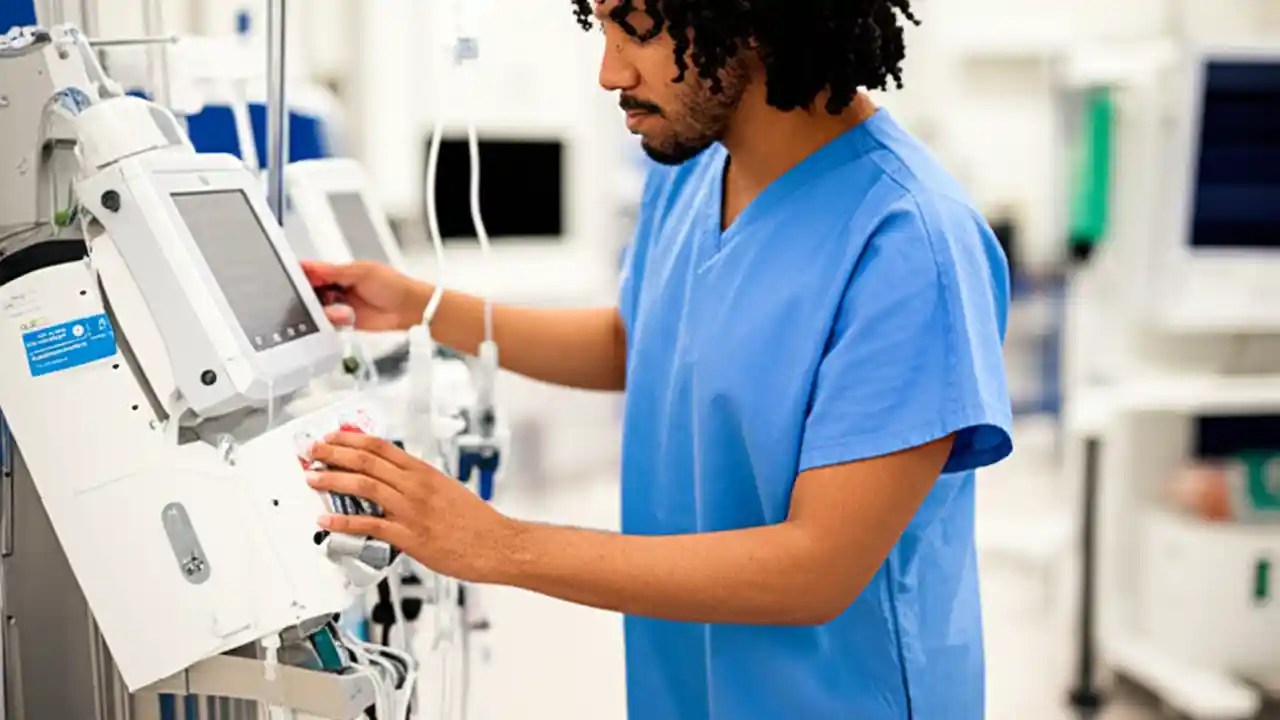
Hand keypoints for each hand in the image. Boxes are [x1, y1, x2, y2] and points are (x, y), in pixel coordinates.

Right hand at [301, 260, 430, 331]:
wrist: (410, 309)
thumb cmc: (392, 285)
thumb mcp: (362, 273)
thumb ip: (334, 272)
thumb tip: (310, 266)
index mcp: (340, 272)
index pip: (314, 272)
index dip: (301, 276)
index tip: (290, 280)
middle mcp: (338, 289)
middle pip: (312, 293)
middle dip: (307, 297)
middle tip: (308, 301)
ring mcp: (341, 306)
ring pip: (318, 309)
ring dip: (322, 311)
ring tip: (339, 310)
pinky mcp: (345, 322)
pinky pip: (329, 323)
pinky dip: (330, 323)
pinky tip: (341, 319)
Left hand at [306, 432, 516, 582]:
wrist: (497, 544)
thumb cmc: (475, 521)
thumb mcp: (446, 490)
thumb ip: (418, 483)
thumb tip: (393, 479)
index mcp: (424, 472)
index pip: (381, 446)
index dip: (352, 439)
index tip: (332, 437)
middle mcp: (416, 486)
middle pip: (367, 461)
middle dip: (333, 453)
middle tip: (312, 452)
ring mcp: (412, 510)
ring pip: (364, 486)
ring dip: (333, 480)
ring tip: (312, 478)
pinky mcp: (410, 536)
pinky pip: (370, 525)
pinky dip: (344, 521)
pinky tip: (326, 520)